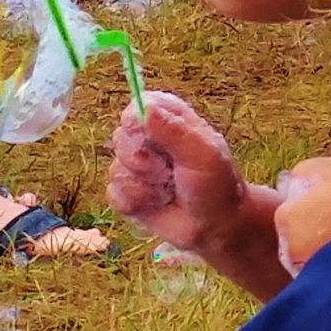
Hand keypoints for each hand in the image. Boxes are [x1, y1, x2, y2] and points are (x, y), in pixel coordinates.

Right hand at [108, 92, 251, 255]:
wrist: (216, 226)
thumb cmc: (216, 186)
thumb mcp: (203, 154)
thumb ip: (175, 131)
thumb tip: (146, 110)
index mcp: (169, 119)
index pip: (139, 104)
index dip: (135, 118)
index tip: (143, 133)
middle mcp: (148, 139)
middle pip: (120, 137)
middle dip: (142, 160)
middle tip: (167, 172)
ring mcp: (136, 166)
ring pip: (116, 169)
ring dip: (143, 186)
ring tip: (168, 191)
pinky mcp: (128, 192)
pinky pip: (114, 193)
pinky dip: (135, 202)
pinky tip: (156, 204)